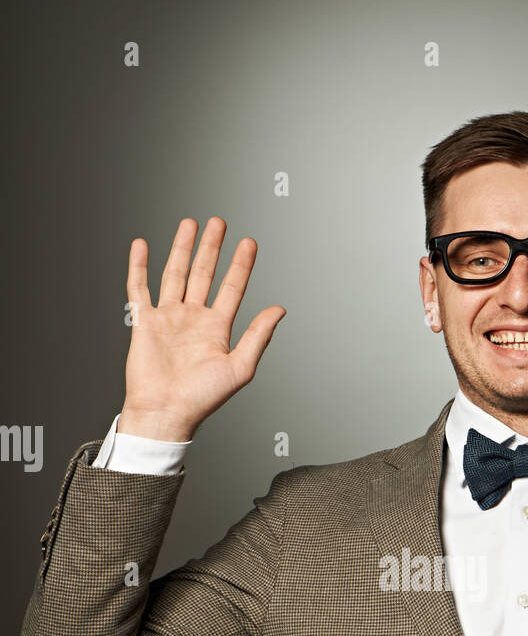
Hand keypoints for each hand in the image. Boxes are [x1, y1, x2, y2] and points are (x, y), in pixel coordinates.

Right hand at [120, 217, 285, 440]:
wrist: (165, 412)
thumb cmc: (202, 398)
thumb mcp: (240, 367)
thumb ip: (258, 336)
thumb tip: (279, 310)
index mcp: (217, 329)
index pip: (232, 288)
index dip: (241, 265)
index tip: (249, 243)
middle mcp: (193, 319)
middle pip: (204, 274)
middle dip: (212, 248)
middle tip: (219, 222)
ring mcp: (168, 318)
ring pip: (175, 274)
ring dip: (182, 249)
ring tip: (189, 224)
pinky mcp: (145, 322)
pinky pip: (139, 288)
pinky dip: (139, 266)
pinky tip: (142, 245)